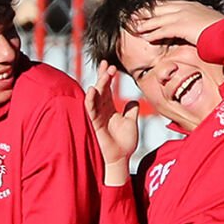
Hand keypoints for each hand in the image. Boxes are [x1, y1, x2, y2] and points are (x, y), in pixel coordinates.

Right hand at [84, 61, 139, 177]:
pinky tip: (91, 90)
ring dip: (99, 84)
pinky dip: (90, 100)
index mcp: (109, 108)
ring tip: (105, 74)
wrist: (121, 159)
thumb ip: (131, 110)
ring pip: (96, 97)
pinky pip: (91, 110)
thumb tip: (133, 99)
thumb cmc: (124, 142)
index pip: (107, 89)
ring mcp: (98, 116)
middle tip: (108, 65)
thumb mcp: (131, 121)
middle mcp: (102, 110)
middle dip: (103, 77)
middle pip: (100, 89)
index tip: (111, 66)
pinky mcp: (95, 124)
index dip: (108, 77)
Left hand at [131, 1, 223, 46]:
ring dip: (146, 24)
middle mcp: (185, 7)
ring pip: (159, 19)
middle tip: (133, 15)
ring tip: (136, 28)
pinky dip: (154, 34)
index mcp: (191, 5)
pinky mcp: (182, 26)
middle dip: (145, 12)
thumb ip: (202, 21)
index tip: (146, 9)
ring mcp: (183, 16)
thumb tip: (202, 25)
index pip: (168, 3)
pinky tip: (146, 38)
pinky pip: (163, 30)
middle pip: (160, 8)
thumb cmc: (222, 31)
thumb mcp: (210, 22)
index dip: (156, 7)